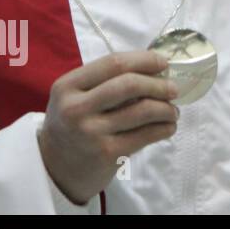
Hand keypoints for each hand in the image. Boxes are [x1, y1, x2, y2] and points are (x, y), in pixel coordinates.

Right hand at [38, 50, 179, 204]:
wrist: (55, 168)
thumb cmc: (74, 123)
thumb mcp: (76, 96)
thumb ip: (107, 79)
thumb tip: (157, 66)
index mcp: (68, 86)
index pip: (114, 63)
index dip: (145, 60)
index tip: (163, 63)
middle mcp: (75, 108)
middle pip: (130, 84)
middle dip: (159, 84)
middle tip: (174, 89)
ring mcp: (91, 132)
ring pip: (143, 110)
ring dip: (167, 108)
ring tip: (172, 111)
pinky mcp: (107, 154)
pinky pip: (146, 134)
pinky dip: (165, 128)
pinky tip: (168, 126)